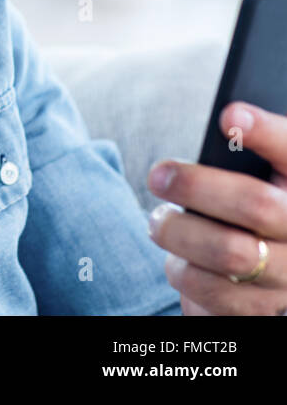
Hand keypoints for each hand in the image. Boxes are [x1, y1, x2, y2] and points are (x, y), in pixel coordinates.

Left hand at [147, 101, 286, 314]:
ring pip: (229, 253)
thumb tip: (233, 117)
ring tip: (161, 222)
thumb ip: (244, 153)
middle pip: (256, 204)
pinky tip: (180, 259)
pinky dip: (183, 272)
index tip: (230, 115)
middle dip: (195, 185)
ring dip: (179, 234)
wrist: (263, 273)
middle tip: (159, 175)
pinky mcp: (261, 312)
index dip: (268, 133)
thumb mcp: (255, 179)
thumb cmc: (248, 212)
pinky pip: (213, 294)